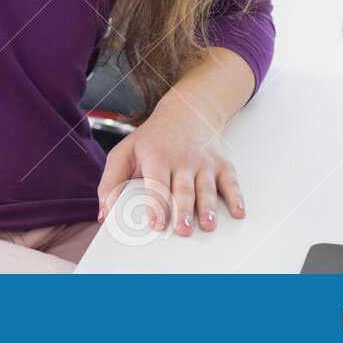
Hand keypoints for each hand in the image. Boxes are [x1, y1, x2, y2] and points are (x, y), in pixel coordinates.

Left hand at [97, 93, 241, 235]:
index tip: (157, 224)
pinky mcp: (221, 164)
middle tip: (183, 230)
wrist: (186, 112)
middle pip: (183, 189)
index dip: (156, 204)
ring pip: (207, 187)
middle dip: (184, 210)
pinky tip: (238, 212)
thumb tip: (104, 214)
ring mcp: (204, 161)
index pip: (156, 183)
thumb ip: (110, 183)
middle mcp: (182, 158)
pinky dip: (236, 197)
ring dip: (208, 207)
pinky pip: (231, 181)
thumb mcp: (124, 153)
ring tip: (208, 225)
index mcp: (156, 156)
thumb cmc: (152, 140)